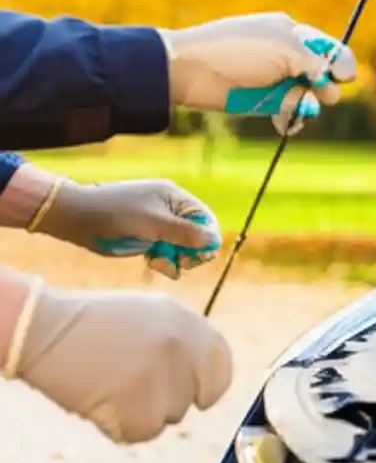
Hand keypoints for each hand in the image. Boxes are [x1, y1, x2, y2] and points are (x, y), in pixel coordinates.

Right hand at [7, 281, 231, 443]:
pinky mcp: (139, 403)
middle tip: (133, 387)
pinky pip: (143, 432)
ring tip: (110, 387)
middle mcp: (182, 346)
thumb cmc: (93, 325)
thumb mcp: (150, 316)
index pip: (222, 368)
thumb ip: (184, 342)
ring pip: (168, 418)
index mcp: (188, 322)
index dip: (207, 386)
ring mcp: (162, 375)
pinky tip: (101, 403)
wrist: (42, 329)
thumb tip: (206, 381)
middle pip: (192, 398)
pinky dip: (122, 426)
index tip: (196, 395)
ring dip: (141, 413)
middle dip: (167, 401)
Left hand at [30, 178, 220, 279]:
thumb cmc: (114, 216)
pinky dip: (164, 259)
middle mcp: (169, 208)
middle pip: (196, 233)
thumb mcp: (154, 225)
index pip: (205, 219)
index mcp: (174, 197)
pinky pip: (166, 249)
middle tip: (179, 264)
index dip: (206, 240)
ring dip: (176, 258)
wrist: (74, 218)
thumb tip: (214, 241)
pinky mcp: (146, 234)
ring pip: (181, 245)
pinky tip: (153, 263)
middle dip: (190, 251)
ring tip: (160, 264)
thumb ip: (185, 233)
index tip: (196, 258)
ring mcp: (157, 221)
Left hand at [158, 12, 356, 134]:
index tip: (344, 78)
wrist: (190, 70)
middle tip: (320, 94)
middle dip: (326, 87)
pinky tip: (284, 124)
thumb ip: (316, 63)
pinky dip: (292, 119)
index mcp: (292, 33)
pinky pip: (291, 111)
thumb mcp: (283, 50)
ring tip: (299, 113)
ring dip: (309, 106)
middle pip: (323, 75)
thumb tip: (337, 82)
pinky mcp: (265, 100)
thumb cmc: (236, 51)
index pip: (330, 48)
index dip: (341, 63)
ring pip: (309, 96)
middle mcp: (287, 55)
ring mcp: (276, 79)